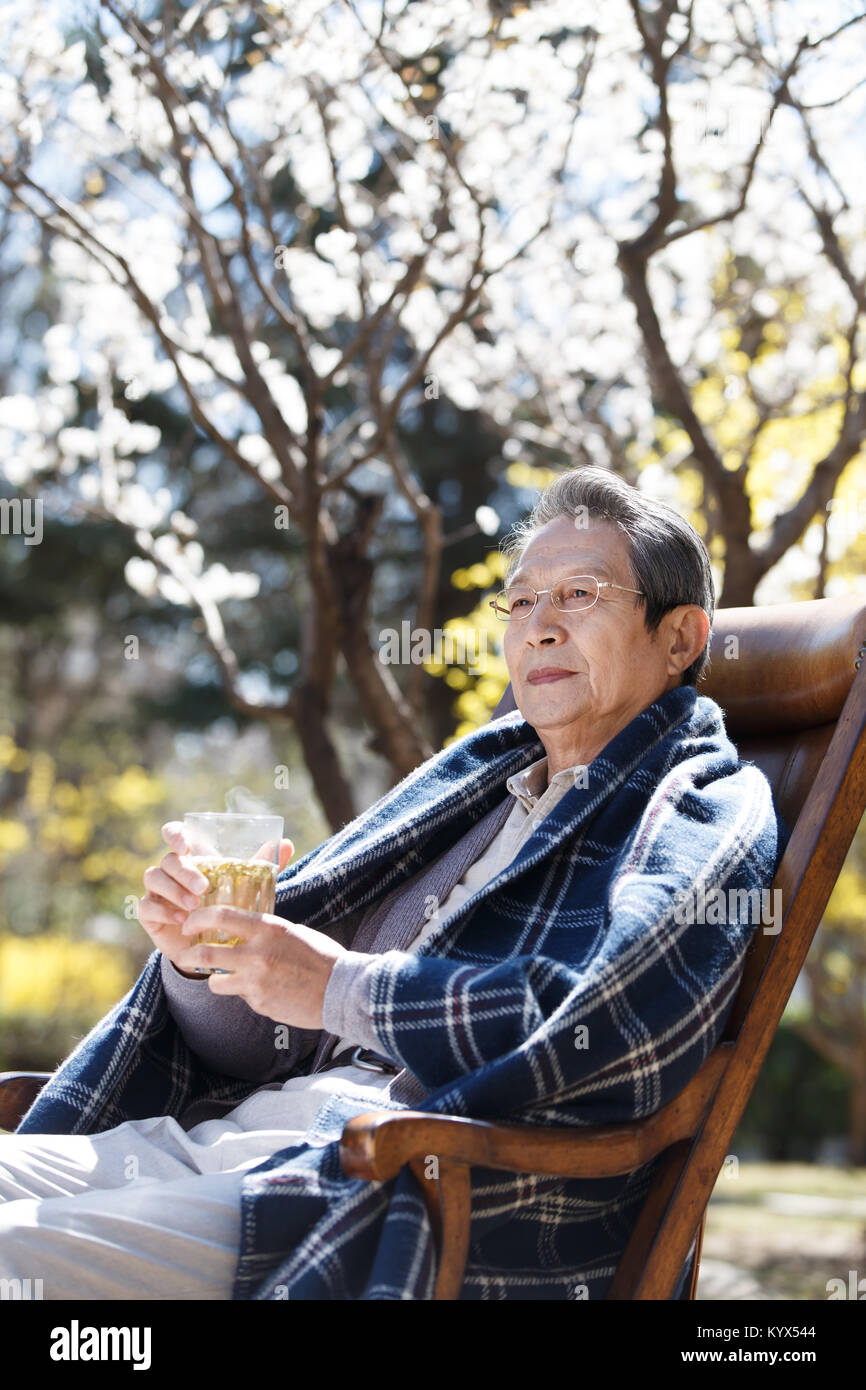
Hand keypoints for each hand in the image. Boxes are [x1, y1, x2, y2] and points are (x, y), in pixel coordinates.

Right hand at [137, 822, 294, 978]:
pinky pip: (146, 906)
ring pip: (152, 877)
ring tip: (194, 905)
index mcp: (192, 858)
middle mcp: (171, 871)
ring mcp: (157, 891)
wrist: (208, 946)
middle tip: (203, 887)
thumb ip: (262, 866)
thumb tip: (286, 843)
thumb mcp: (244, 887)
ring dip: (173, 890)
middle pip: (168, 859)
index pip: (174, 834)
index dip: (175, 833)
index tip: (184, 843)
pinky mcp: (150, 914)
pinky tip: (180, 920)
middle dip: (184, 871)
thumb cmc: (226, 907)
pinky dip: (162, 911)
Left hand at [177, 908, 345, 1027]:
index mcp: (267, 928)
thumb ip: (264, 932)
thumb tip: (241, 931)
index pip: (220, 915)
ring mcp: (256, 981)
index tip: (190, 922)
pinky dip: (247, 993)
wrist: (340, 990)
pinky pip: (241, 996)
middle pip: (205, 953)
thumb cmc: (321, 956)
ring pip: (215, 981)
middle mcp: (257, 954)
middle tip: (183, 955)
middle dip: (188, 955)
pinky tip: (267, 990)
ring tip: (225, 978)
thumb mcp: (291, 931)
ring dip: (215, 979)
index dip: (198, 918)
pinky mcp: (260, 1003)